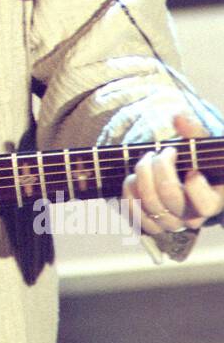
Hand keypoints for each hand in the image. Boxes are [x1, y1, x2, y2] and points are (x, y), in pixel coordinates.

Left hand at [122, 112, 223, 259]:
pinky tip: (135, 177)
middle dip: (158, 167)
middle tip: (160, 152)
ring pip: (149, 205)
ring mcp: (171, 224)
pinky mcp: (151, 225)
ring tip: (147, 160)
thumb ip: (195, 131)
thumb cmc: (200, 162)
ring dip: (141, 176)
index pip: (205, 205)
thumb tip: (178, 117)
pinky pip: (133, 214)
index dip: (195, 186)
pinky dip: (129, 192)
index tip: (190, 168)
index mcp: (213, 202)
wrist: (187, 177)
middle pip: (168, 196)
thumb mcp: (205, 146)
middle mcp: (192, 218)